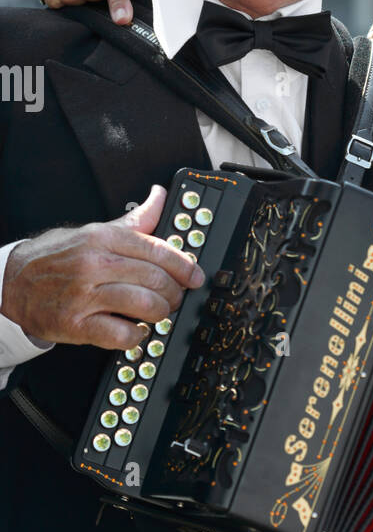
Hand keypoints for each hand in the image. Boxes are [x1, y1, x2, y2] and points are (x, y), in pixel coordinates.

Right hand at [0, 186, 203, 349]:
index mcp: (103, 238)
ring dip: (160, 313)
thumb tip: (159, 196)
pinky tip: (134, 329)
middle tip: (175, 298)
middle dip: (175, 293)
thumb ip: (133, 220)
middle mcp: (95, 264)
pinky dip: (136, 335)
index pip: (158, 250)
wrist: (12, 282)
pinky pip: (122, 334)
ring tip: (157, 313)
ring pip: (145, 306)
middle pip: (156, 279)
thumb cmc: (57, 258)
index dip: (185, 266)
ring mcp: (85, 295)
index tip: (196, 277)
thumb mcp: (94, 231)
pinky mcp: (76, 324)